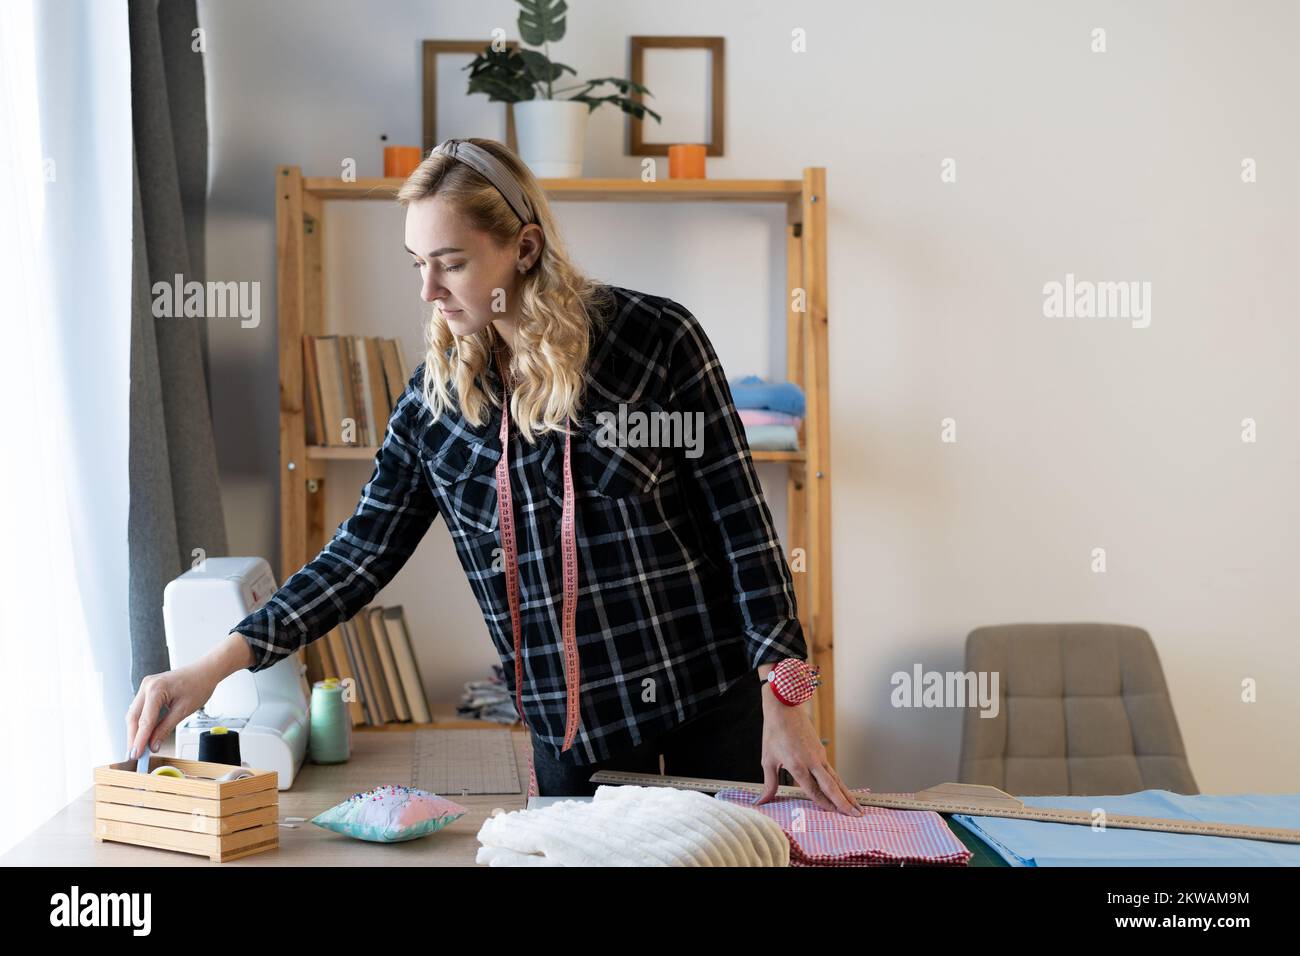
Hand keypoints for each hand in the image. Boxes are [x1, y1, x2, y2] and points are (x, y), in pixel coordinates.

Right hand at [124, 664, 217, 759]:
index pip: (144, 721)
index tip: (136, 755)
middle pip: (133, 717)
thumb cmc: (199, 685)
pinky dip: (140, 722)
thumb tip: (153, 745)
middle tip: (134, 755)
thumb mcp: (184, 710)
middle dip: (133, 738)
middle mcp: (147, 685)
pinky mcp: (148, 689)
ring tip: (138, 748)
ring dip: (135, 731)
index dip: (139, 740)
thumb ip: (166, 729)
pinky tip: (143, 734)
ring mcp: (146, 686)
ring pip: (134, 713)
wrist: (205, 671)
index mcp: (156, 689)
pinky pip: (140, 708)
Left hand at [755, 687, 862, 815]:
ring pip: (836, 779)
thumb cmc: (774, 733)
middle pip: (831, 786)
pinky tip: (843, 791)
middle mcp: (812, 762)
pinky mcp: (821, 751)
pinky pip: (832, 771)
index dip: (824, 804)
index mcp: (797, 766)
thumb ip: (769, 783)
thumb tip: (762, 801)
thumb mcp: (767, 760)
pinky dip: (839, 783)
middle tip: (856, 815)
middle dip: (844, 802)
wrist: (785, 708)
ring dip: (847, 794)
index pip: (813, 790)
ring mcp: (819, 756)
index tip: (834, 814)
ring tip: (857, 807)